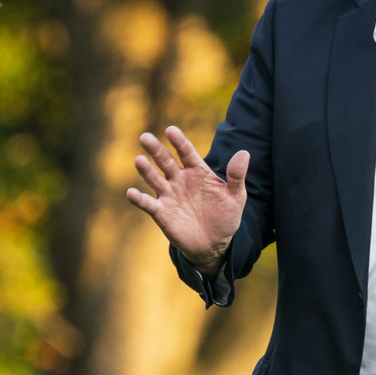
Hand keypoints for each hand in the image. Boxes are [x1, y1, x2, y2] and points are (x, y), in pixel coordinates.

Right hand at [126, 127, 248, 274]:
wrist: (215, 243)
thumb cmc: (225, 216)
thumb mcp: (236, 197)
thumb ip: (237, 176)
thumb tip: (244, 153)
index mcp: (197, 171)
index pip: (187, 152)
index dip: (179, 141)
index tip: (171, 130)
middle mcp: (180, 180)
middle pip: (166, 161)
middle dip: (156, 150)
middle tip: (145, 137)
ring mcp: (169, 195)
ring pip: (154, 179)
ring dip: (146, 170)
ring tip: (139, 160)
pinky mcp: (161, 213)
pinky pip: (148, 204)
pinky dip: (139, 199)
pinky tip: (131, 193)